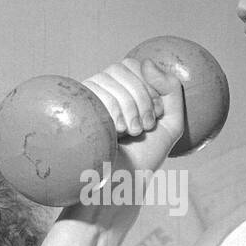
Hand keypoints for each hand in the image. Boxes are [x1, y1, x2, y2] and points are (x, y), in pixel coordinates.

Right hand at [82, 57, 185, 178]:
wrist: (119, 184)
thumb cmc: (144, 158)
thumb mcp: (170, 123)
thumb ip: (171, 89)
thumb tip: (147, 62)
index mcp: (123, 91)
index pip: (133, 65)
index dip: (149, 86)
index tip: (156, 114)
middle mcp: (102, 91)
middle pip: (121, 68)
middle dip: (141, 98)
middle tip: (144, 127)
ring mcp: (87, 98)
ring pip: (109, 77)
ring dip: (129, 107)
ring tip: (130, 133)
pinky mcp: (75, 107)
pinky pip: (96, 90)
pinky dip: (114, 112)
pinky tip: (115, 133)